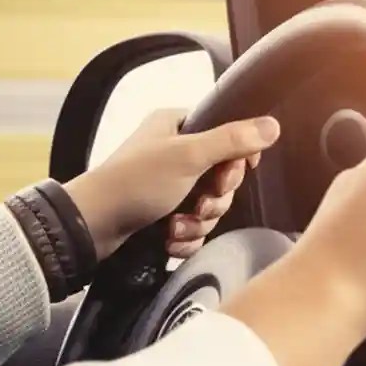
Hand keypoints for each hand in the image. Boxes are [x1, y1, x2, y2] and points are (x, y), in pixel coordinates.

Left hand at [65, 109, 281, 259]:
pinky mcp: (162, 214)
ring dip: (198, 222)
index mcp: (177, 125)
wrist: (92, 226)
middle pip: (222, 176)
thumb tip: (272, 126)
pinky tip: (170, 240)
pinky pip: (193, 227)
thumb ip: (231, 141)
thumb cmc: (134, 182)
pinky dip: (185, 237)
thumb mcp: (188, 156)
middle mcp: (173, 151)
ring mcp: (168, 185)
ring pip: (209, 206)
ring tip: (176, 226)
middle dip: (215, 199)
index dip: (236, 159)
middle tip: (201, 204)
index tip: (229, 174)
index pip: (226, 134)